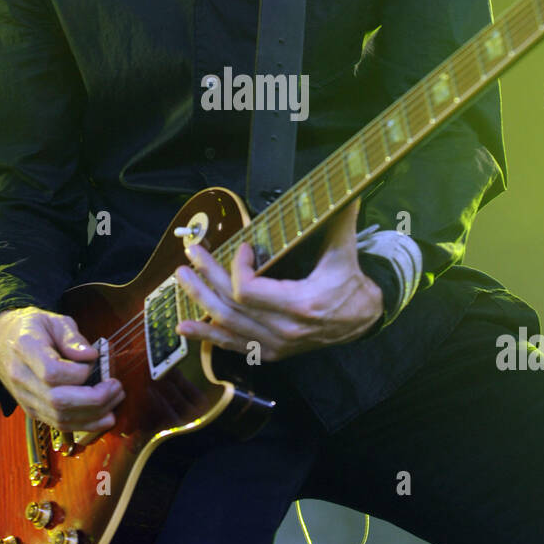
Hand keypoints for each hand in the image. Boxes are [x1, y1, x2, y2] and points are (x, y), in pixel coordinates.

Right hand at [0, 305, 125, 432]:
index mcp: (25, 349)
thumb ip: (72, 337)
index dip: (79, 373)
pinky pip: (59, 424)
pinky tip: (104, 417)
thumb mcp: (53, 320)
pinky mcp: (32, 410)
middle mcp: (21, 378)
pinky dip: (85, 424)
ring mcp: (25, 398)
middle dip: (94, 399)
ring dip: (94, 415)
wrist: (1, 341)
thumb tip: (90, 356)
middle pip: (58, 401)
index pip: (52, 372)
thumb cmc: (32, 327)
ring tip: (115, 400)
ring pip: (60, 417)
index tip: (93, 362)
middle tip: (116, 387)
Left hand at [174, 198, 383, 362]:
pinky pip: (233, 344)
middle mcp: (284, 330)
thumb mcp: (344, 252)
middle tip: (191, 255)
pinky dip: (208, 336)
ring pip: (226, 324)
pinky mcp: (271, 351)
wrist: (361, 320)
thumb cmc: (349, 284)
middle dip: (206, 277)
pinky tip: (186, 327)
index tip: (242, 247)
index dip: (236, 268)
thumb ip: (340, 221)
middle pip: (230, 305)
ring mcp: (276, 344)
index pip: (248, 291)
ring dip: (200, 300)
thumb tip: (347, 192)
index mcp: (300, 304)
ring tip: (181, 279)